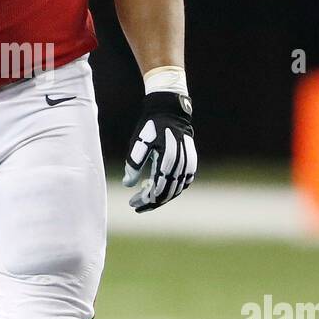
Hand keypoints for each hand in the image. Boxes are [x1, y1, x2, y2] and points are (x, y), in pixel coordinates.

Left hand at [122, 91, 195, 209]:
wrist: (170, 112)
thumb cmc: (151, 127)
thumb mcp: (138, 143)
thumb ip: (133, 164)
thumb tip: (128, 184)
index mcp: (168, 161)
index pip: (157, 190)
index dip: (145, 200)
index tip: (132, 204)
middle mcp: (181, 165)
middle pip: (167, 194)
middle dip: (151, 202)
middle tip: (136, 206)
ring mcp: (188, 165)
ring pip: (176, 190)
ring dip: (161, 197)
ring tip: (146, 199)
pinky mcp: (191, 162)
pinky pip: (184, 182)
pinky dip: (173, 189)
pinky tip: (160, 189)